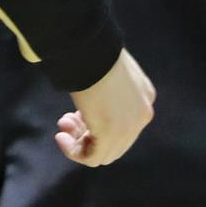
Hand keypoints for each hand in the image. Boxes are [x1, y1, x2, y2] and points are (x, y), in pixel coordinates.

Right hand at [58, 49, 155, 165]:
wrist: (91, 49)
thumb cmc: (93, 52)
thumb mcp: (108, 69)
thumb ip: (107, 86)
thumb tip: (90, 95)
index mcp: (144, 96)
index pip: (124, 123)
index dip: (96, 122)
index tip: (74, 113)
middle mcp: (142, 114)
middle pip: (116, 140)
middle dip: (87, 133)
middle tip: (65, 121)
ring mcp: (130, 126)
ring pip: (105, 151)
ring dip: (79, 143)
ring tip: (62, 127)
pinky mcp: (112, 134)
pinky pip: (94, 157)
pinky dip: (75, 152)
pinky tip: (61, 139)